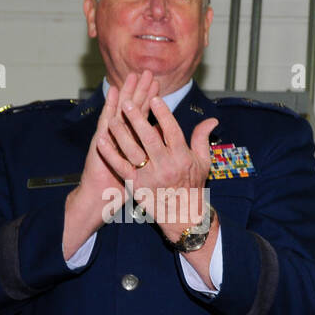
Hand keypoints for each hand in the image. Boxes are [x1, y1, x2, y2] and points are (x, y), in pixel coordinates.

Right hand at [63, 71, 159, 256]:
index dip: (152, 100)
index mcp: (136, 140)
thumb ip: (160, 151)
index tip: (159, 83)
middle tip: (146, 71)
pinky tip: (112, 91)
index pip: (146, 116)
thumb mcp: (148, 168)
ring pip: (121, 110)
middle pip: (134, 108)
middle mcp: (123, 134)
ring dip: (126, 92)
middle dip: (140, 90)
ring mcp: (112, 136)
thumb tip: (171, 138)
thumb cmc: (128, 185)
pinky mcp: (103, 141)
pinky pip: (107, 121)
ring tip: (131, 75)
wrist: (104, 197)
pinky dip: (110, 105)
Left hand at [99, 73, 218, 241]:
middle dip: (137, 120)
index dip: (164, 115)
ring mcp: (149, 176)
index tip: (155, 99)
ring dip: (121, 134)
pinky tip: (102, 141)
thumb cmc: (193, 185)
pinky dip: (110, 154)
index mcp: (182, 158)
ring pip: (132, 151)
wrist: (183, 215)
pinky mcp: (136, 185)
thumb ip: (202, 138)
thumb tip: (212, 120)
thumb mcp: (203, 162)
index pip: (173, 132)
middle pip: (149, 139)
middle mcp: (166, 166)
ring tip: (112, 119)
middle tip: (128, 104)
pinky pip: (120, 166)